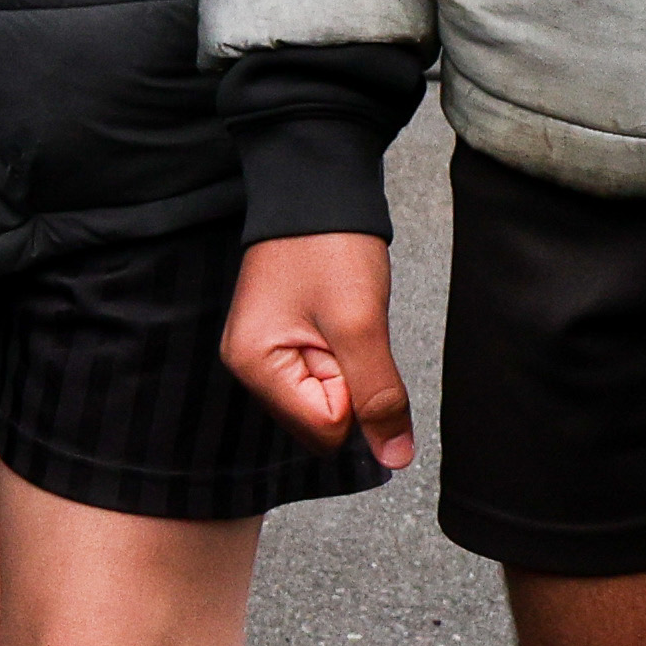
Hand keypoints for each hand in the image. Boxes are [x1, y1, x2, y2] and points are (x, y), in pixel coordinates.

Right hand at [222, 233, 411, 465]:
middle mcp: (250, 369)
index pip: (325, 429)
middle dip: (349, 382)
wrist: (317, 188)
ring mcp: (264, 354)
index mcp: (255, 368)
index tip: (348, 341)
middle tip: (344, 327)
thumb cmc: (329, 246)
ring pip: (326, 398)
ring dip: (348, 366)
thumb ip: (378, 397)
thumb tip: (395, 458)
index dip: (354, 393)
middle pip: (321, 419)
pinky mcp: (282, 340)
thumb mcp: (361, 325)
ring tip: (339, 317)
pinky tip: (336, 318)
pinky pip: (324, 373)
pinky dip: (342, 353)